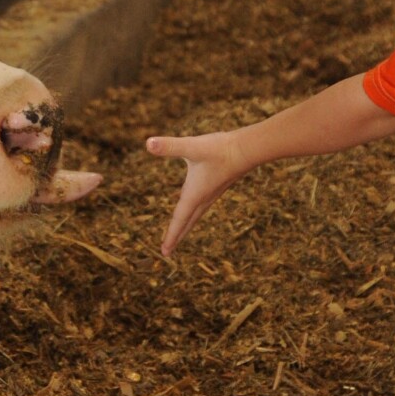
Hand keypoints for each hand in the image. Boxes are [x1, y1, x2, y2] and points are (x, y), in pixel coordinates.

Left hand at [145, 130, 262, 256]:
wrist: (247, 149)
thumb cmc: (220, 149)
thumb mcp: (192, 147)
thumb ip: (170, 146)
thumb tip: (147, 143)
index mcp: (194, 194)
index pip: (179, 219)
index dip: (170, 236)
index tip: (164, 253)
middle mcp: (203, 198)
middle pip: (187, 222)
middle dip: (176, 236)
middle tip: (166, 252)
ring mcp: (211, 193)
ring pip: (195, 215)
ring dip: (185, 226)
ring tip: (178, 235)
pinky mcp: (217, 186)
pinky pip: (202, 206)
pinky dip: (194, 213)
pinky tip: (193, 206)